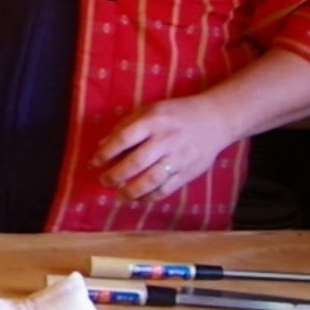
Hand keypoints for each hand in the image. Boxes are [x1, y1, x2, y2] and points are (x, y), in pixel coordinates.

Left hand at [91, 94, 237, 203]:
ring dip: (131, 191)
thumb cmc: (176, 114)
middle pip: (135, 163)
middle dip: (116, 175)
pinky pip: (166, 189)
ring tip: (119, 196)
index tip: (94, 163)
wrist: (215, 120)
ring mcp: (178, 158)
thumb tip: (102, 144)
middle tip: (104, 182)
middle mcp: (165, 140)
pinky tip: (139, 199)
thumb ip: (126, 125)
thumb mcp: (150, 110)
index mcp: (152, 121)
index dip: (106, 153)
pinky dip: (150, 197)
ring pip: (151, 180)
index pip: (123, 139)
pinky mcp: (188, 172)